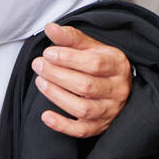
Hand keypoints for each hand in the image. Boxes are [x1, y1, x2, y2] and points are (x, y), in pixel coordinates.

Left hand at [29, 22, 131, 137]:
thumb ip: (71, 38)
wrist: (119, 87)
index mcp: (119, 65)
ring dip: (56, 95)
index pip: (95, 63)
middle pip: (86, 85)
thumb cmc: (102, 65)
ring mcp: (110, 110)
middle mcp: (118, 90)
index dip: (69, 58)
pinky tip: (45, 115)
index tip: (48, 53)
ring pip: (82, 108)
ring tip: (40, 82)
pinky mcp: (99, 127)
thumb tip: (50, 28)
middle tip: (38, 65)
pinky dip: (61, 125)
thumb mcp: (92, 47)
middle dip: (58, 75)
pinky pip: (80, 131)